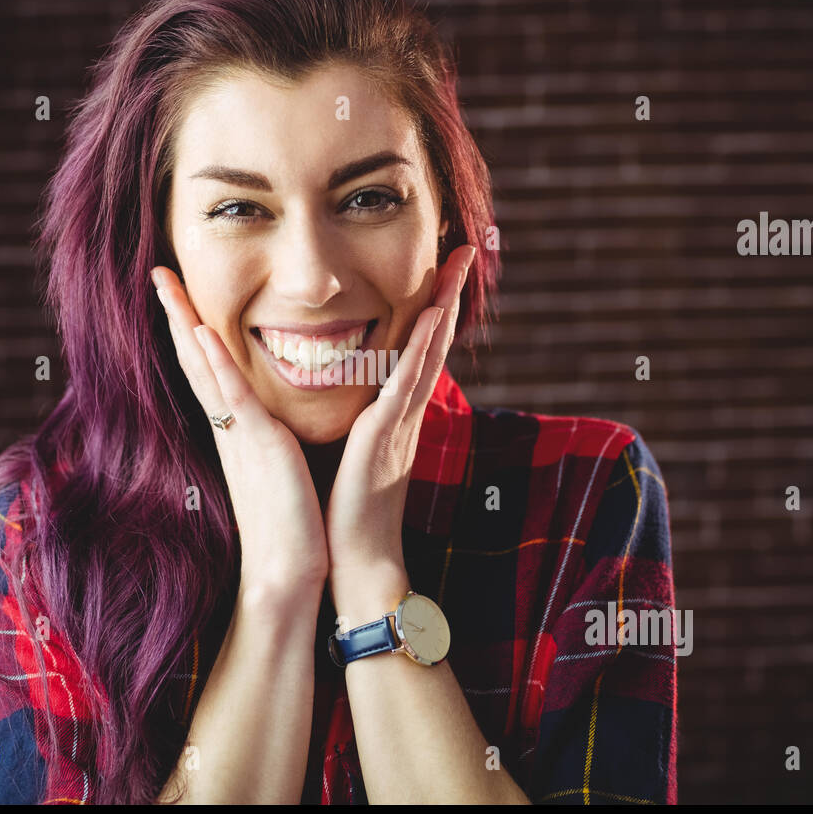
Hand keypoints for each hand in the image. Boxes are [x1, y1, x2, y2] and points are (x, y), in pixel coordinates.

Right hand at [152, 266, 329, 599]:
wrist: (285, 573)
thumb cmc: (288, 526)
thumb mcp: (278, 471)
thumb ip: (269, 445)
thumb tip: (270, 430)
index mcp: (236, 431)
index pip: (208, 371)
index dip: (191, 331)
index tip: (178, 296)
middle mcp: (229, 428)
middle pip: (195, 360)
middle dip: (176, 315)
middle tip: (157, 273)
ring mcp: (239, 435)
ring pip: (204, 368)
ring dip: (185, 322)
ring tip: (165, 282)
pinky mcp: (258, 447)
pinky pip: (232, 396)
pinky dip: (216, 363)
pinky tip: (203, 332)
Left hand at [324, 245, 476, 588]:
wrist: (357, 564)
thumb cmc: (346, 515)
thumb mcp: (352, 456)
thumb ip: (356, 426)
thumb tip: (348, 405)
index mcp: (394, 416)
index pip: (417, 352)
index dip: (432, 310)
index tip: (441, 271)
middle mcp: (405, 414)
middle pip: (433, 341)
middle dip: (450, 293)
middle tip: (466, 249)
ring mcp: (400, 423)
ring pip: (428, 352)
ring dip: (445, 305)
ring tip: (460, 263)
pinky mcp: (385, 437)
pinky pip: (406, 383)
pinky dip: (421, 347)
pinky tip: (432, 315)